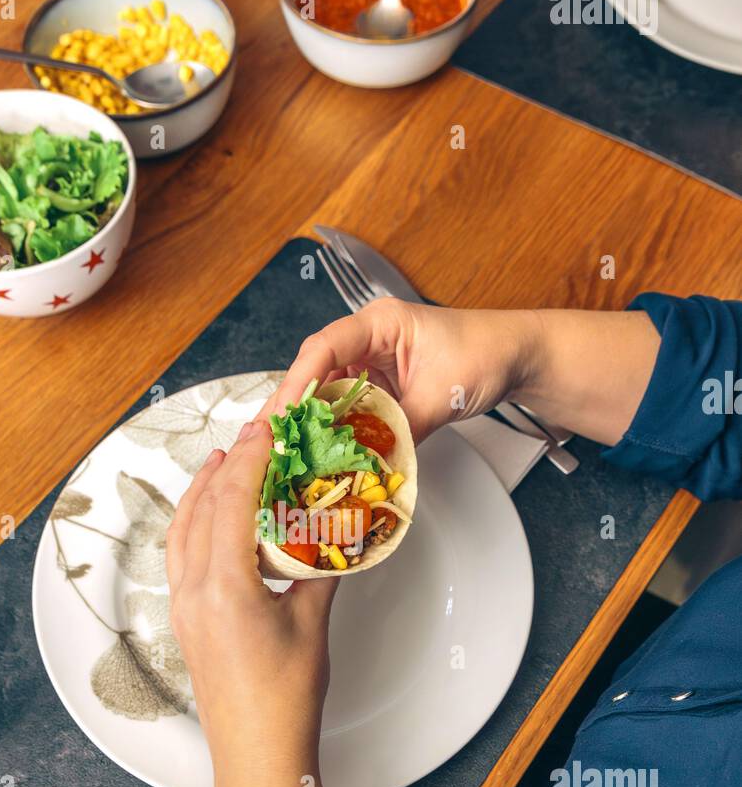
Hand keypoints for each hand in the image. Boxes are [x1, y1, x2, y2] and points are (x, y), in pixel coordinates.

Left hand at [166, 419, 342, 786]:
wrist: (257, 757)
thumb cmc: (285, 700)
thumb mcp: (311, 625)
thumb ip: (318, 574)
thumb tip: (331, 540)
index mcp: (225, 586)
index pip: (233, 501)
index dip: (252, 458)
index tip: (268, 426)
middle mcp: (193, 591)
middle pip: (202, 509)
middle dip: (226, 466)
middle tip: (253, 436)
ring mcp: (183, 607)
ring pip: (183, 531)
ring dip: (203, 492)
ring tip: (226, 463)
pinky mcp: (185, 622)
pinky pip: (181, 557)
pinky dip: (195, 525)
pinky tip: (214, 520)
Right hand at [267, 297, 540, 444]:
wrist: (517, 356)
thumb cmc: (486, 353)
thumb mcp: (441, 395)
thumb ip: (404, 428)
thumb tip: (371, 464)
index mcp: (380, 323)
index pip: (325, 347)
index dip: (300, 381)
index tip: (285, 413)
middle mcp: (368, 339)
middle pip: (316, 369)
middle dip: (292, 405)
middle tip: (269, 440)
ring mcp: (373, 362)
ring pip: (328, 390)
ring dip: (310, 420)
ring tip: (287, 450)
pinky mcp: (381, 384)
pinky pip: (349, 405)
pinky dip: (336, 428)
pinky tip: (322, 450)